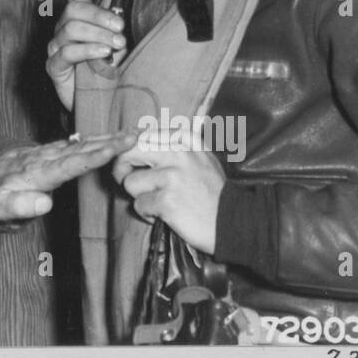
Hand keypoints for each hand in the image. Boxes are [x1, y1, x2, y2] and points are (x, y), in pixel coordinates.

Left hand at [0, 132, 137, 220]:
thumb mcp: (2, 207)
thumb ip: (21, 206)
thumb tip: (45, 204)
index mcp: (39, 171)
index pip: (69, 163)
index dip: (91, 156)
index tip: (113, 149)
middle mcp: (49, 157)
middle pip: (83, 148)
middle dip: (109, 142)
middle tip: (135, 137)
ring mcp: (55, 151)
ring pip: (85, 142)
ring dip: (110, 137)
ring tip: (135, 133)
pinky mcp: (60, 150)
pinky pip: (83, 142)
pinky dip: (102, 138)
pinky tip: (117, 135)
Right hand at [45, 0, 127, 110]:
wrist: (101, 102)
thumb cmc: (110, 68)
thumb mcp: (118, 43)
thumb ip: (118, 26)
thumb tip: (127, 10)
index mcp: (79, 17)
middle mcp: (64, 28)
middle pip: (73, 9)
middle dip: (100, 15)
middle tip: (121, 28)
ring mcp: (56, 47)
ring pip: (71, 29)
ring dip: (98, 34)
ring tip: (117, 44)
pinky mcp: (54, 66)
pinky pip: (66, 52)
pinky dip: (87, 50)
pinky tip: (103, 53)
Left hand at [112, 136, 225, 253]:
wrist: (236, 222)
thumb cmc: (211, 192)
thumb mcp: (198, 157)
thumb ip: (169, 146)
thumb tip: (131, 138)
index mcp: (184, 138)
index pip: (140, 134)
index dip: (126, 149)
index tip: (127, 162)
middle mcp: (178, 151)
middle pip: (128, 151)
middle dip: (121, 168)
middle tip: (128, 181)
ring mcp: (172, 176)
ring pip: (130, 182)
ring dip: (140, 197)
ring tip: (160, 202)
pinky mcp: (167, 200)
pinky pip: (139, 205)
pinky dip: (148, 214)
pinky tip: (167, 215)